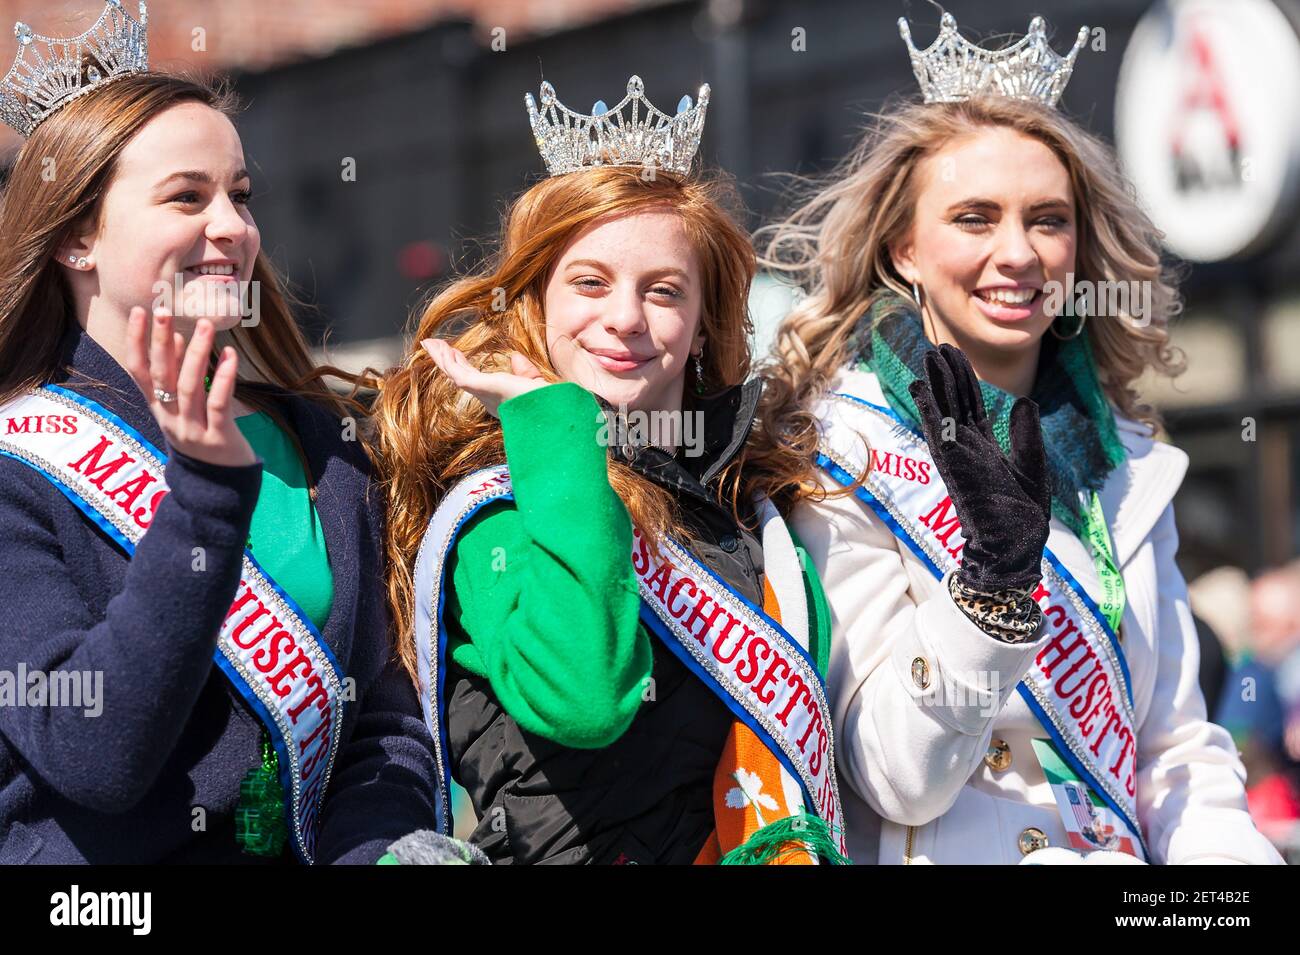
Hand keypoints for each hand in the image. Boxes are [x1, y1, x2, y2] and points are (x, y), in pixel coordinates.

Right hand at [124, 307, 255, 467]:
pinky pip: (219, 404)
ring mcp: (193, 430)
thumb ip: (178, 374)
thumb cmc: (202, 435)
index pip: (138, 371)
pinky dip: (224, 379)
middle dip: (160, 342)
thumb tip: (176, 337)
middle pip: (161, 376)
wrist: (219, 483)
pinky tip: (230, 356)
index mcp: (158, 409)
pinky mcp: (218, 439)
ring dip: (196, 354)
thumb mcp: (183, 407)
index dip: (136, 342)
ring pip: (190, 388)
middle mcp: (170, 419)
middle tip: (164, 311)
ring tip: (205, 325)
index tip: (139, 312)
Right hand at [421, 338, 545, 418]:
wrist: (551, 417)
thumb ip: (525, 371)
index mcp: (496, 398)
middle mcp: (486, 398)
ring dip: (441, 358)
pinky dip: (446, 360)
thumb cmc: (546, 405)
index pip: (474, 378)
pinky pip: (458, 372)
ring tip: (429, 343)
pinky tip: (440, 348)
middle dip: (446, 360)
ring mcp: (481, 393)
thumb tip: (516, 358)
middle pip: (459, 375)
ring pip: (454, 373)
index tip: (455, 353)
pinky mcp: (481, 387)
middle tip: (433, 346)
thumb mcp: (534, 383)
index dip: (462, 365)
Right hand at [907, 343, 1049, 591]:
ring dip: (935, 383)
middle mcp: (966, 448)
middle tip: (938, 346)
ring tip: (928, 355)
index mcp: (984, 448)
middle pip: (954, 402)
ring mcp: (957, 455)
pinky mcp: (953, 464)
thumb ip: (1026, 433)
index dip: (963, 380)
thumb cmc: (1022, 516)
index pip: (971, 406)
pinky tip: (920, 387)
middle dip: (947, 374)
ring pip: (942, 410)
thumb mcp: (1031, 465)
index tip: (954, 356)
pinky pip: (937, 431)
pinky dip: (928, 408)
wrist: (1015, 546)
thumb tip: (1024, 399)